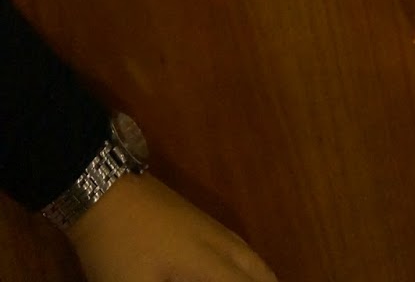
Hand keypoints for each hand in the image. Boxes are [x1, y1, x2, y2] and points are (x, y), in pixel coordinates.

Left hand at [68, 172, 277, 281]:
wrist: (104, 190)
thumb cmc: (119, 246)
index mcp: (207, 262)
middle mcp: (219, 242)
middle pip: (258, 272)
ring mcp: (209, 227)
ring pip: (250, 257)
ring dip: (260, 279)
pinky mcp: (197, 220)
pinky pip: (238, 247)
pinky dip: (248, 267)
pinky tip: (236, 274)